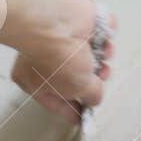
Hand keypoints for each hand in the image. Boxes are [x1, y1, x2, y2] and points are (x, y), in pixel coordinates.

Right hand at [0, 0, 114, 124]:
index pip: (57, 101)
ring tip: (103, 64)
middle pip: (75, 78)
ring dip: (100, 63)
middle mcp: (46, 60)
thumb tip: (95, 96)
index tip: (85, 117)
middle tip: (99, 82)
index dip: (74, 110)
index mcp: (35, 81)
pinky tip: (105, 47)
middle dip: (92, 82)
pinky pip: (97, 36)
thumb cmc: (56, 59)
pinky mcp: (78, 23)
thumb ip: (90, 97)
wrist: (57, 23)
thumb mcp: (76, 90)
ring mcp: (62, 39)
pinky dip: (105, 43)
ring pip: (88, 56)